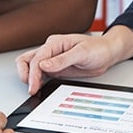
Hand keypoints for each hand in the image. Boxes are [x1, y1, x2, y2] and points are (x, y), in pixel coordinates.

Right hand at [15, 27, 132, 94]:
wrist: (107, 53)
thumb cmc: (98, 48)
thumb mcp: (82, 53)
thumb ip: (63, 59)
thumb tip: (44, 65)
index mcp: (55, 42)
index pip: (37, 57)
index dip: (33, 73)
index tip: (33, 85)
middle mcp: (51, 50)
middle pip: (27, 60)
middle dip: (26, 75)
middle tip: (32, 89)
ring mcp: (51, 59)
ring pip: (30, 66)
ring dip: (28, 78)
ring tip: (34, 89)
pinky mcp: (55, 68)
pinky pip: (40, 74)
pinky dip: (36, 81)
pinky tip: (39, 88)